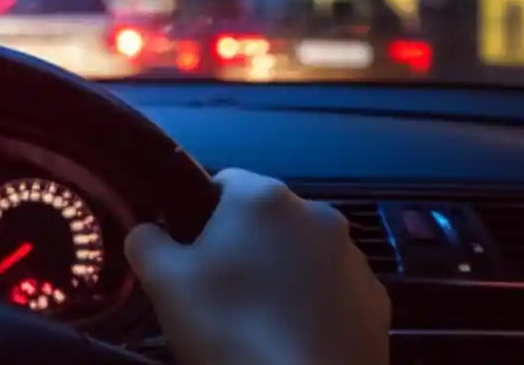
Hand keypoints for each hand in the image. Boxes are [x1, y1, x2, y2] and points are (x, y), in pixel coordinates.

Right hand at [126, 168, 389, 364]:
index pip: (223, 184)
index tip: (192, 258)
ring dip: (283, 274)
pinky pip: (333, 290)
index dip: (201, 218)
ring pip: (302, 254)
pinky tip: (294, 339)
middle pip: (266, 221)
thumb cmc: (228, 328)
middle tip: (220, 295)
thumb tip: (149, 232)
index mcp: (262, 197)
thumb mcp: (163, 282)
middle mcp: (316, 213)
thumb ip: (147, 241)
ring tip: (260, 323)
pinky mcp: (376, 300)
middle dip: (245, 247)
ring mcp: (353, 258)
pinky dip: (315, 305)